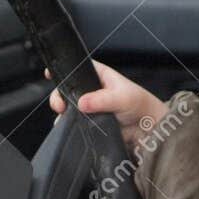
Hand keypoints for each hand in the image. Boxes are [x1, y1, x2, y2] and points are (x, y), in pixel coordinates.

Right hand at [46, 59, 167, 153]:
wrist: (149, 129)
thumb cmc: (140, 105)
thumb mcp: (122, 98)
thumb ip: (102, 99)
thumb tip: (82, 102)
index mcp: (99, 76)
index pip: (77, 69)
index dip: (63, 70)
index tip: (50, 73)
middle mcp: (91, 90)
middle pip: (67, 89)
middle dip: (59, 96)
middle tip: (59, 105)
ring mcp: (89, 107)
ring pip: (68, 107)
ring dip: (63, 113)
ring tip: (64, 116)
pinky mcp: (90, 123)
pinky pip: (74, 123)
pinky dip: (69, 125)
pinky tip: (70, 127)